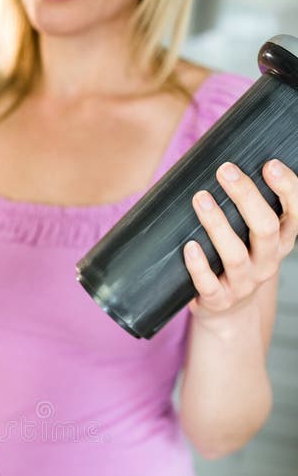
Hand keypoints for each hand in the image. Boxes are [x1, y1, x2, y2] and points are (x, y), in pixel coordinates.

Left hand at [183, 160, 297, 323]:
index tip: (270, 164)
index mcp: (281, 241)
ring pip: (235, 254)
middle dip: (247, 197)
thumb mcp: (252, 236)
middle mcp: (267, 262)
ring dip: (217, 224)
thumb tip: (224, 162)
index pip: (295, 213)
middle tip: (226, 171)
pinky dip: (198, 265)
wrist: (228, 312)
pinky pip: (209, 284)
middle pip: (265, 228)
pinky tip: (189, 246)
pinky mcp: (219, 300)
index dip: (287, 189)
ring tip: (201, 198)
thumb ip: (247, 207)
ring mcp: (244, 283)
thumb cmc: (237, 260)